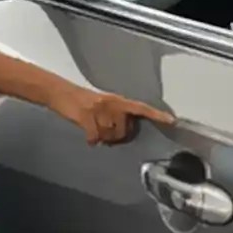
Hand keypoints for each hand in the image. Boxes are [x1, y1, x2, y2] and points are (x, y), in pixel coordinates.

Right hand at [52, 87, 175, 145]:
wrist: (61, 92)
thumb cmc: (82, 100)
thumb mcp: (103, 104)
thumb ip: (116, 116)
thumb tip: (123, 133)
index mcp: (118, 100)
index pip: (141, 108)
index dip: (156, 115)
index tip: (172, 121)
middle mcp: (111, 104)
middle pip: (123, 131)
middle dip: (116, 136)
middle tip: (104, 132)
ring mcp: (99, 110)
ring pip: (109, 136)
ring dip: (102, 138)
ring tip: (94, 130)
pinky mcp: (86, 117)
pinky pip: (95, 137)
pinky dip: (91, 140)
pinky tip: (87, 136)